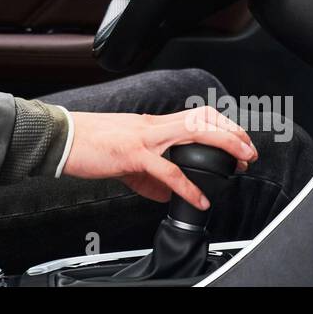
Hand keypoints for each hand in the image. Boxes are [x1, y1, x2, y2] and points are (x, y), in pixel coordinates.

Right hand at [62, 106, 257, 209]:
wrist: (62, 137)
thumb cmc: (87, 144)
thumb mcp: (123, 156)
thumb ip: (146, 172)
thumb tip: (164, 191)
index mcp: (150, 124)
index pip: (195, 115)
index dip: (221, 124)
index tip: (238, 139)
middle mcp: (152, 125)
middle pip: (203, 119)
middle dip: (233, 133)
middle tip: (250, 151)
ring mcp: (144, 138)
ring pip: (194, 132)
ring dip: (224, 145)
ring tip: (241, 163)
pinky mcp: (133, 154)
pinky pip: (168, 170)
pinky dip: (189, 186)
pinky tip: (200, 198)